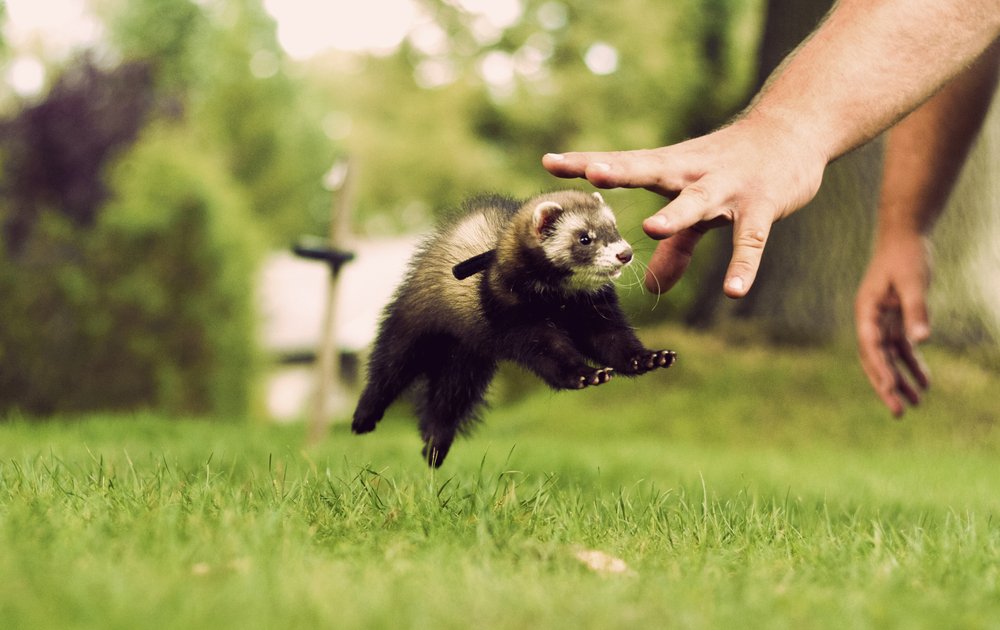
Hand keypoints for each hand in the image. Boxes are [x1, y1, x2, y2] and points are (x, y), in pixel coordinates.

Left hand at [543, 113, 827, 297]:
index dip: (587, 163)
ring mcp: (729, 188)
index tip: (549, 162)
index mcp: (672, 168)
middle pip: (652, 170)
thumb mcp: (700, 208)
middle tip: (593, 173)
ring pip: (699, 201)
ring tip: (652, 227)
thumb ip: (676, 248)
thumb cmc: (736, 168)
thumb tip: (651, 287)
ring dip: (677, 213)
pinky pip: (751, 240)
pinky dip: (744, 264)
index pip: (624, 164)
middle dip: (623, 171)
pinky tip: (734, 291)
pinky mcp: (764, 205)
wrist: (794, 130)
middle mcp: (694, 173)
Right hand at [854, 234, 930, 415]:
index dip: (880, 369)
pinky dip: (912, 365)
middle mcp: (869, 320)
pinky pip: (901, 348)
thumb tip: (922, 340)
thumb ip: (916, 311)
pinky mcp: (895, 319)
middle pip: (875, 360)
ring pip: (889, 358)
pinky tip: (925, 382)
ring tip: (916, 405)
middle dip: (887, 386)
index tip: (891, 389)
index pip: (871, 346)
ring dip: (900, 380)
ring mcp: (881, 321)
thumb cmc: (905, 256)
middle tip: (899, 412)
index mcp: (866, 311)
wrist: (903, 237)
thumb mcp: (913, 282)